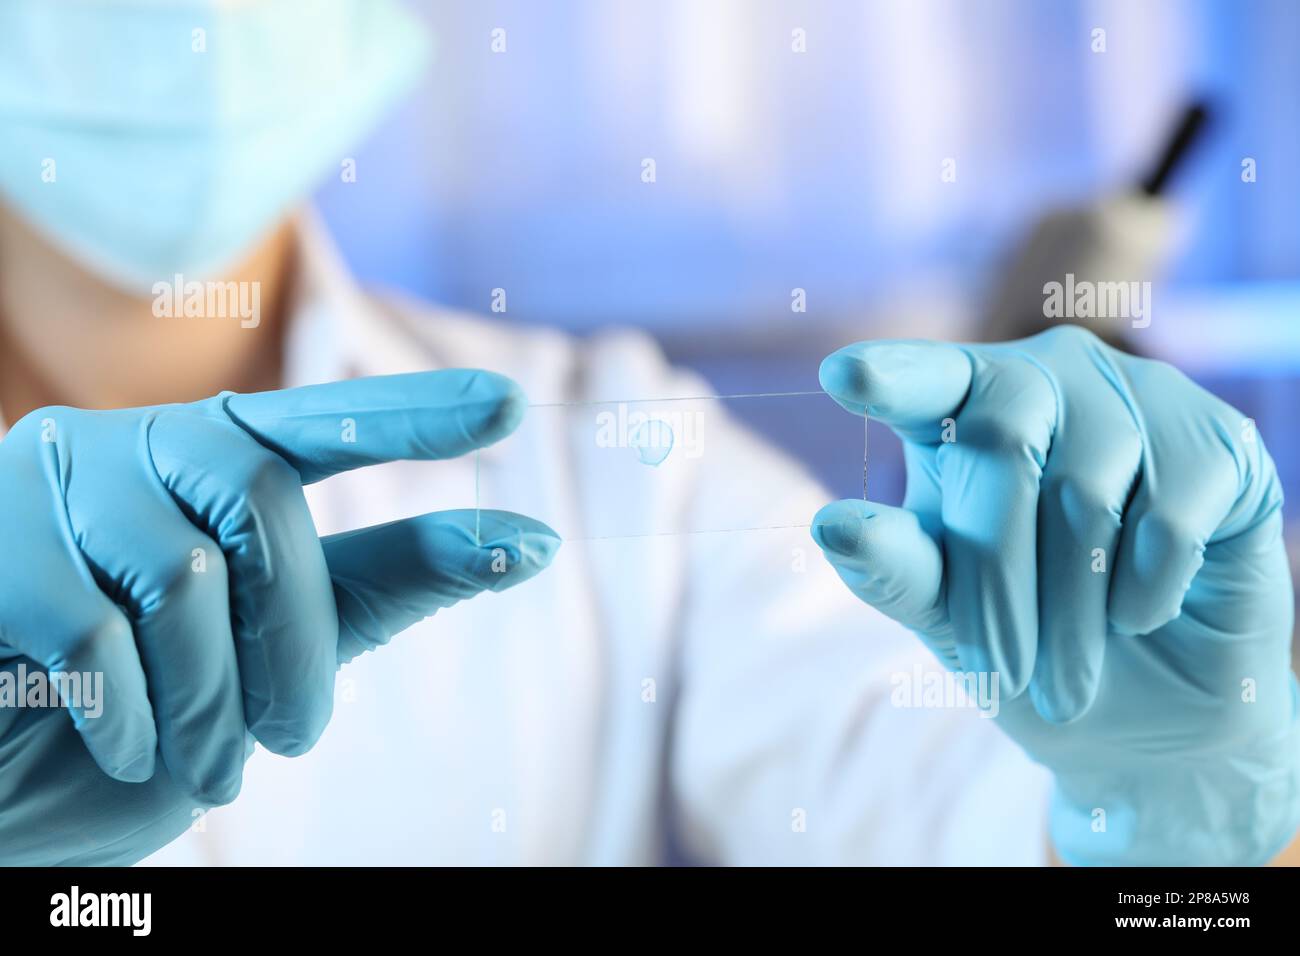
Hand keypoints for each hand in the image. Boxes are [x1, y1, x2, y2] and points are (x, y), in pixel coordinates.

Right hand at [0, 370, 558, 864]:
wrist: (5, 785)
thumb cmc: (144, 709)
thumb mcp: (278, 647)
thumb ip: (386, 584)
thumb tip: (536, 543)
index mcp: (213, 460)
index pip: (322, 420)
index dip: (412, 412)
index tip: (508, 406)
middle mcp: (139, 447)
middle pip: (262, 504)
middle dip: (296, 643)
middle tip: (298, 741)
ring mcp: (55, 484)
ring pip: (184, 578)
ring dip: (210, 705)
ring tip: (204, 768)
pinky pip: (93, 634)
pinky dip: (130, 717)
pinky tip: (121, 749)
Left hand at [812, 325, 1298, 864]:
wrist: (1146, 715)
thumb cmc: (1024, 646)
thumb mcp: (944, 615)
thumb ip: (893, 567)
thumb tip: (830, 526)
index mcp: (961, 408)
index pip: (927, 377)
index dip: (893, 376)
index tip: (843, 375)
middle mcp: (1047, 379)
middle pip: (1006, 440)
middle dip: (999, 574)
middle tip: (1006, 666)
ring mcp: (1139, 399)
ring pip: (1090, 488)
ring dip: (1073, 604)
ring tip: (1067, 672)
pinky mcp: (1222, 444)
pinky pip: (1174, 512)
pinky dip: (1149, 587)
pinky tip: (1142, 615)